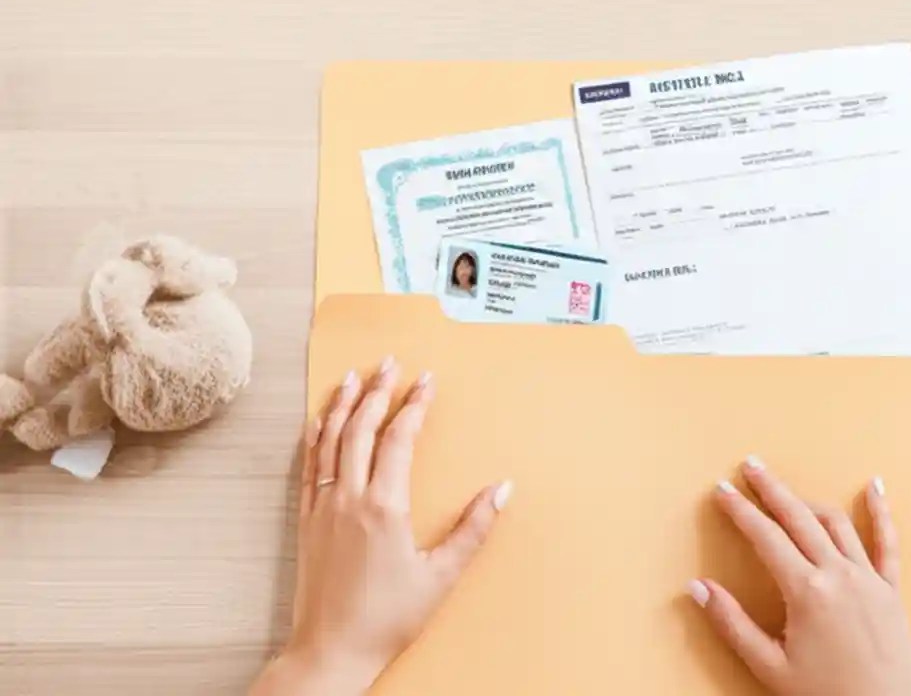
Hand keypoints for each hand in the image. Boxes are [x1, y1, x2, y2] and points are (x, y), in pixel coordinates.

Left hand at [250, 358, 512, 695]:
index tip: (426, 380)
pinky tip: (318, 420)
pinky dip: (315, 435)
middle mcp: (349, 498)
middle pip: (361, 428)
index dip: (414, 405)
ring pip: (330, 440)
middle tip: (390, 363)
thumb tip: (502, 489)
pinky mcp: (306, 521)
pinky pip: (308, 465)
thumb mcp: (441, 576)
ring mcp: (323, 507)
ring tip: (352, 375)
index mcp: (384, 506)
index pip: (399, 438)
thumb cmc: (387, 619)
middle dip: (377, 391)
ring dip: (342, 404)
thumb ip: (473, 529)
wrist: (331, 650)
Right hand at [688, 457, 910, 695]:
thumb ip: (732, 624)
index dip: (740, 511)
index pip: (765, 537)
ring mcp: (869, 579)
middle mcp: (839, 575)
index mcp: (807, 592)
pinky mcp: (890, 590)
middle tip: (750, 466)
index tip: (722, 491)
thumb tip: (697, 588)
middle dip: (771, 488)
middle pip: (798, 518)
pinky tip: (874, 487)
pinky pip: (887, 542)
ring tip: (786, 489)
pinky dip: (880, 511)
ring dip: (808, 500)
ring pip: (836, 523)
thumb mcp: (770, 666)